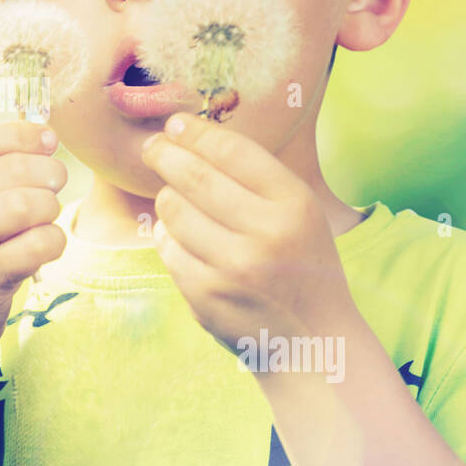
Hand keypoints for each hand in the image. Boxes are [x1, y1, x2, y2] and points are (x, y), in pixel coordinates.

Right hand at [0, 120, 67, 361]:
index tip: (49, 140)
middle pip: (10, 170)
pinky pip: (34, 248)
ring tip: (45, 220)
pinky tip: (46, 248)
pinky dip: (53, 243)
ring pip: (24, 207)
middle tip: (54, 187)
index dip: (19, 133)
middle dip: (49, 174)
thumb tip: (47, 136)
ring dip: (50, 210)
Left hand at [139, 112, 354, 355]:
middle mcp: (266, 233)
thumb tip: (192, 136)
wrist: (313, 342)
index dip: (198, 133)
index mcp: (294, 204)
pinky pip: (168, 248)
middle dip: (165, 154)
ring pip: (173, 210)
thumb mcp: (300, 215)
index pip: (234, 151)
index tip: (176, 124)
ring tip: (173, 197)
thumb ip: (258, 179)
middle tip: (152, 146)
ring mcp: (234, 267)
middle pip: (195, 176)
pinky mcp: (206, 296)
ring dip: (167, 198)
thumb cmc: (301, 266)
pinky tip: (177, 236)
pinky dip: (167, 237)